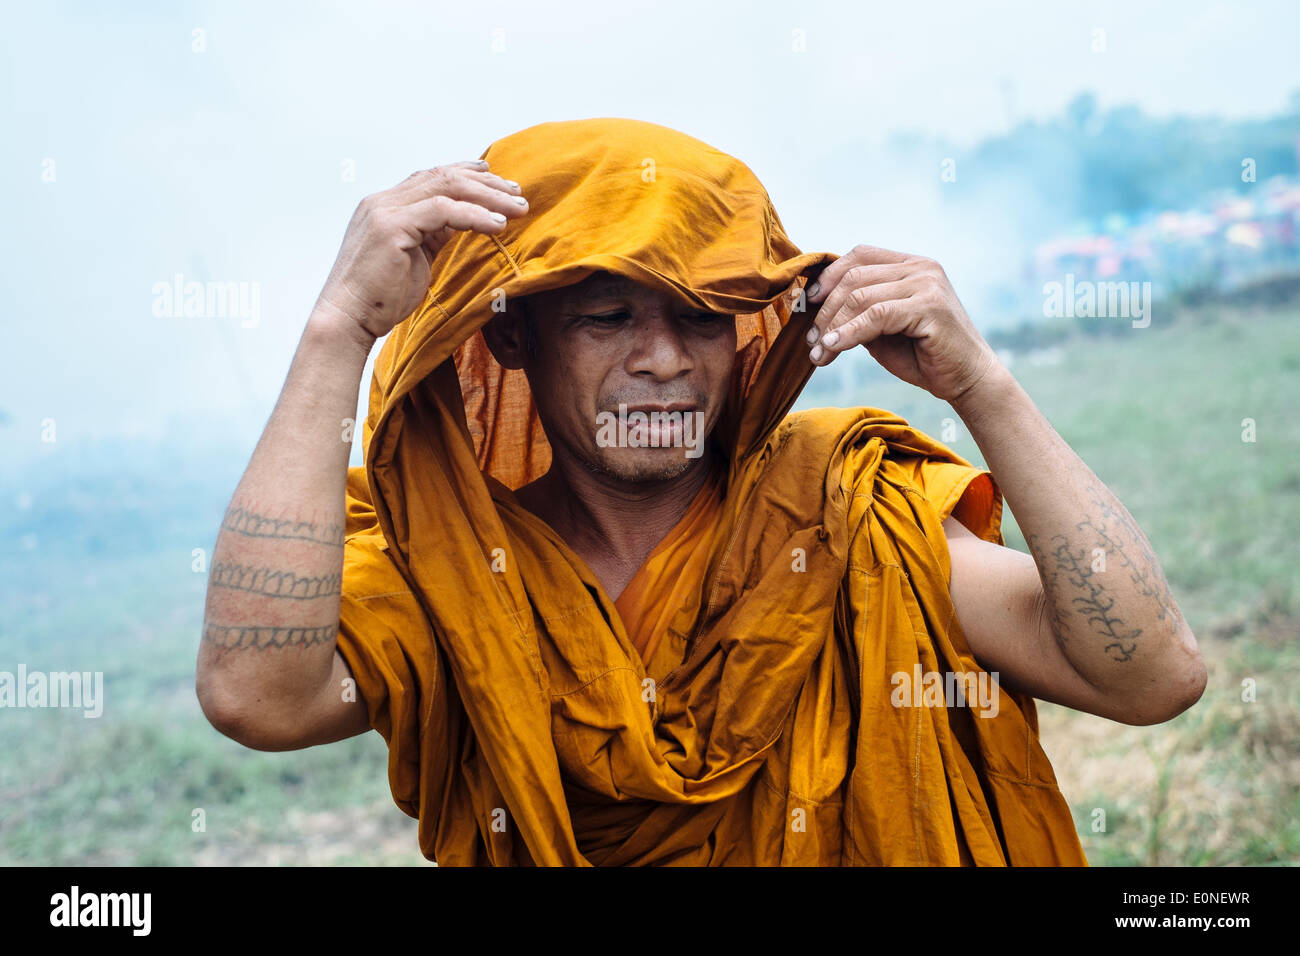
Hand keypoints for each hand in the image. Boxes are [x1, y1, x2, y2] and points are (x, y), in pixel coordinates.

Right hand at [314, 160, 528, 339]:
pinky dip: (475, 215)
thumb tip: (463, 221)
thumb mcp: (414, 258)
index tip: (495, 177)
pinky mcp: (391, 227)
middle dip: (485, 183)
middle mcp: (383, 200)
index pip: (431, 177)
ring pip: (446, 188)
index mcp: (385, 205)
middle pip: (443, 177)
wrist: (347, 319)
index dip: (465, 173)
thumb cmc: (380, 298)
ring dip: (487, 197)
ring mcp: (385, 210)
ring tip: (517, 209)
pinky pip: (443, 211)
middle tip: (517, 194)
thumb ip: (433, 234)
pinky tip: (497, 226)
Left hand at [804, 244, 1004, 402]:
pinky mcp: (929, 307)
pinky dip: (849, 333)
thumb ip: (859, 311)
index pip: (859, 255)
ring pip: (861, 296)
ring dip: (832, 327)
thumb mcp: (883, 328)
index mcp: (910, 265)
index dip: (828, 277)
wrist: (967, 380)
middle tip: (811, 341)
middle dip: (825, 310)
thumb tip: (816, 308)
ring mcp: (927, 284)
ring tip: (819, 352)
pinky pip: (876, 315)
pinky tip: (833, 349)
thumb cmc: (924, 356)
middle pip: (854, 276)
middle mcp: (920, 267)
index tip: (807, 304)